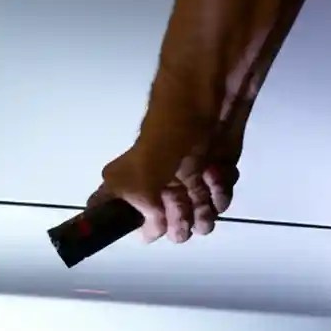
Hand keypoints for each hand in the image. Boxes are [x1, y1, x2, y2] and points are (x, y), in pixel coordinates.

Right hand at [91, 99, 249, 244]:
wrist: (212, 100)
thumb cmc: (168, 134)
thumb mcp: (142, 179)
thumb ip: (143, 212)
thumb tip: (155, 230)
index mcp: (127, 184)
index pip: (108, 213)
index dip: (119, 227)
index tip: (143, 230)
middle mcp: (155, 185)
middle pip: (163, 227)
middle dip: (178, 224)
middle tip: (184, 210)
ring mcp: (185, 180)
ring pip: (195, 218)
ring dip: (204, 210)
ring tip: (206, 186)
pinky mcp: (215, 173)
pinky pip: (219, 199)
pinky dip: (221, 189)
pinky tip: (217, 171)